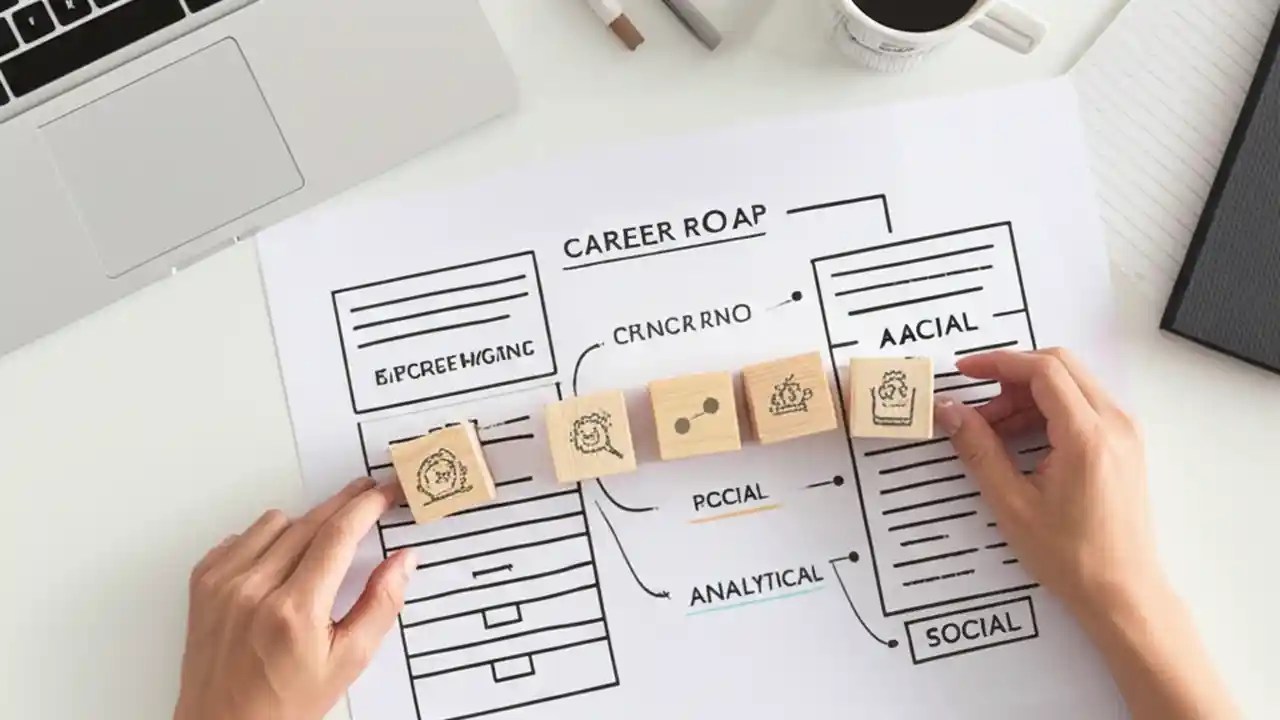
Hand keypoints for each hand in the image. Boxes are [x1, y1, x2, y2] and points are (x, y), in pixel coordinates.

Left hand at [174, 478, 414, 719]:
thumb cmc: (286, 703)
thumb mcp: (347, 663)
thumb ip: (380, 605)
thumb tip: (404, 559)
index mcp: (294, 611)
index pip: (338, 536)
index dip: (367, 506)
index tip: (385, 493)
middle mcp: (253, 589)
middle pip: (310, 522)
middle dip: (345, 503)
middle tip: (368, 494)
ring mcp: (222, 583)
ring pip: (276, 522)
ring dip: (304, 524)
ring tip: (319, 548)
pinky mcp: (202, 582)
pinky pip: (241, 537)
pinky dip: (265, 541)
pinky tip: (279, 564)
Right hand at [933, 348, 1156, 617]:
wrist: (1122, 592)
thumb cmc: (1071, 557)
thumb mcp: (1012, 504)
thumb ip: (979, 450)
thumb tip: (950, 411)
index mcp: (1087, 436)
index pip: (1043, 371)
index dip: (998, 363)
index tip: (965, 372)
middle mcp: (1114, 424)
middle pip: (1059, 366)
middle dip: (1012, 377)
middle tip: (978, 406)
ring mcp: (1124, 433)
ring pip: (1071, 384)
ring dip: (1028, 395)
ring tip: (993, 432)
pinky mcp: (1124, 444)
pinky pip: (1083, 406)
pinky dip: (1048, 410)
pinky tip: (1020, 441)